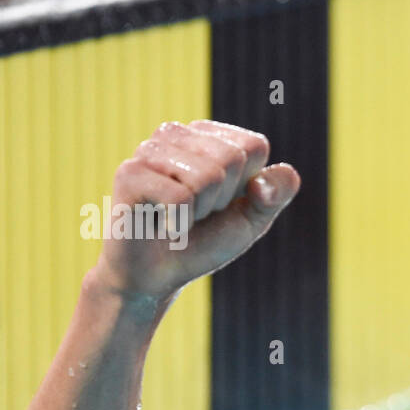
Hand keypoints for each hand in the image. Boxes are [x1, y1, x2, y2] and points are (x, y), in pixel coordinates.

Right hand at [93, 119, 299, 301]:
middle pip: (232, 157)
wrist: (158, 275)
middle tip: (197, 212)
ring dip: (200, 211)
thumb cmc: (205, 241)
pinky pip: (179, 197)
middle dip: (223, 199)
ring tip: (178, 216)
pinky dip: (179, 223)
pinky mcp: (130, 173)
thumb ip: (276, 194)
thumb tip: (279, 173)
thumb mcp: (252, 219)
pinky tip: (162, 224)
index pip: (254, 146)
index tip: (222, 202)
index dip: (248, 185)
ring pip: (208, 176)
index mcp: (209, 137)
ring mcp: (150, 150)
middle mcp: (177, 134)